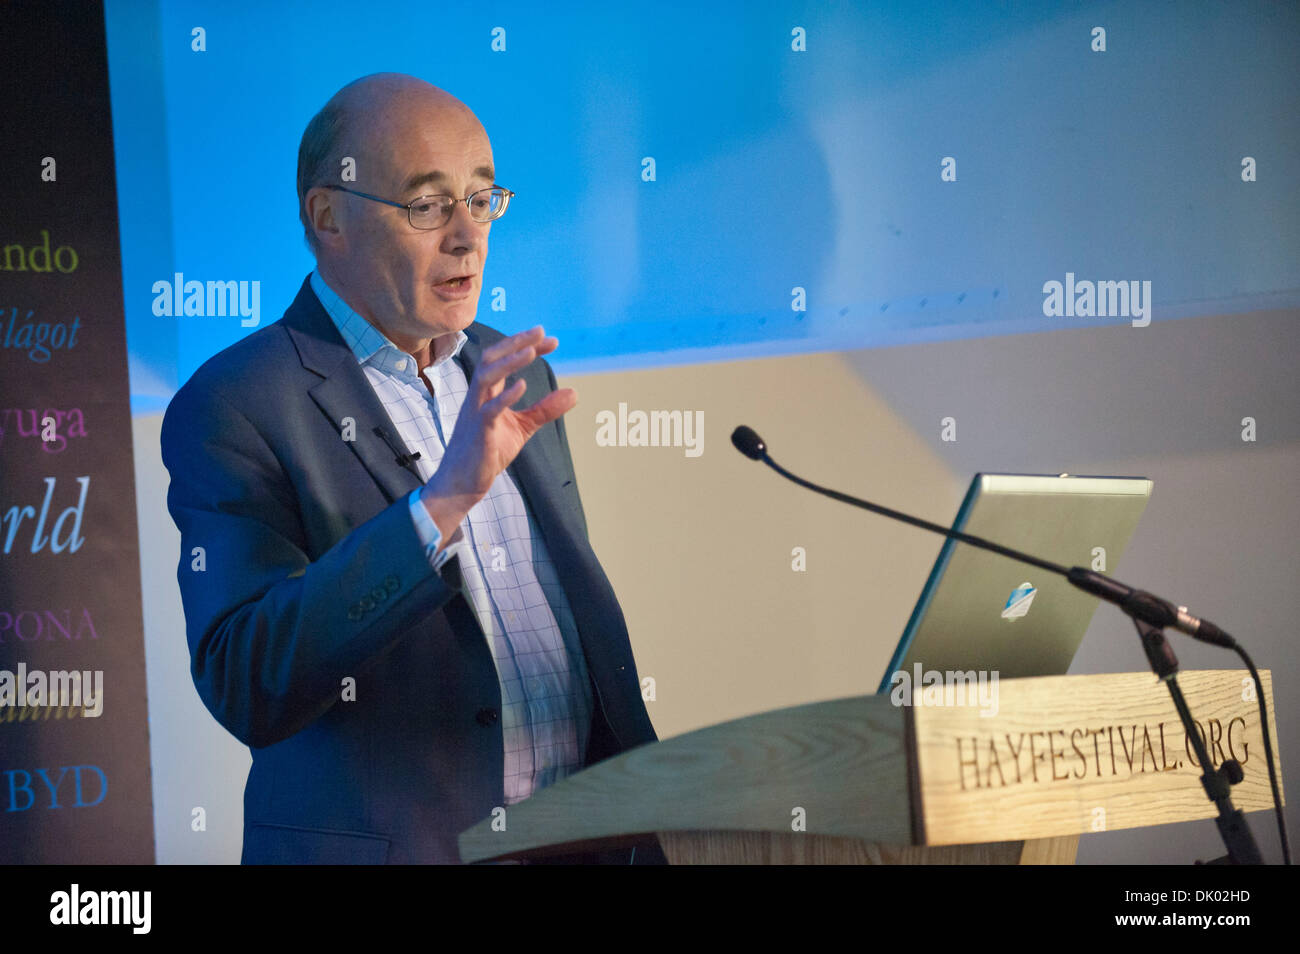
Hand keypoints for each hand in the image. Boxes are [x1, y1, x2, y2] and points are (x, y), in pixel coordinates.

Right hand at [420, 326, 576, 547]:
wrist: (463, 484)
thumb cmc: (488, 453)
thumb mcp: (522, 427)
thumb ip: (545, 410)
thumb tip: (574, 393)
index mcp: (488, 393)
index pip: (504, 360)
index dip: (525, 346)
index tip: (551, 340)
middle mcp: (479, 397)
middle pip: (492, 359)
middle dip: (515, 342)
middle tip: (541, 332)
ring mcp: (476, 413)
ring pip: (486, 377)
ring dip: (509, 362)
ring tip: (532, 351)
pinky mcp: (479, 432)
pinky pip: (488, 410)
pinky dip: (505, 396)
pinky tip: (522, 386)